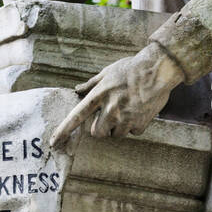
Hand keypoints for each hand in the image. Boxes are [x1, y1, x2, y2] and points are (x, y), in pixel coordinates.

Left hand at [50, 42, 183, 147]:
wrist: (158, 70)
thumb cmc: (131, 68)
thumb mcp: (108, 72)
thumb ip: (92, 84)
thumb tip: (78, 89)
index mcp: (99, 95)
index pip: (76, 117)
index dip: (63, 131)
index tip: (54, 143)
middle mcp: (110, 109)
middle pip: (97, 133)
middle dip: (102, 128)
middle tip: (111, 116)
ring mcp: (125, 118)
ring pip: (116, 134)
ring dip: (119, 127)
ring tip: (129, 109)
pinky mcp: (139, 124)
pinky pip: (133, 132)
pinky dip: (135, 125)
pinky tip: (140, 110)